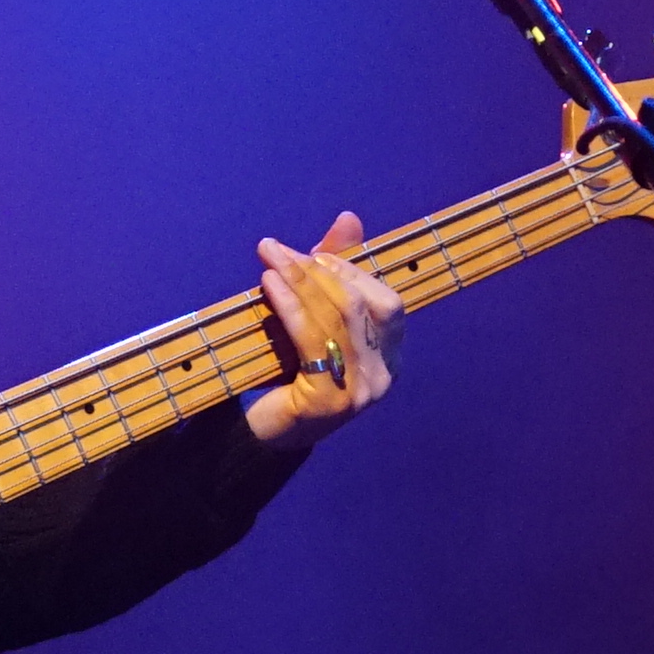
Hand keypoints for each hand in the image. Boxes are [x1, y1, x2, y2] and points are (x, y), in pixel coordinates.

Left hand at [245, 211, 405, 450]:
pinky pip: (312, 340)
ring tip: (270, 256)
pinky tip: (270, 285)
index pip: (388, 304)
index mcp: (390, 359)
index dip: (354, 272)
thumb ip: (333, 273)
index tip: (314, 253)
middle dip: (319, 270)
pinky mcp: (330, 399)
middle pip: (361, 306)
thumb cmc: (289, 375)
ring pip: (337, 318)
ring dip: (299, 280)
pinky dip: (290, 306)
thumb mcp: (314, 320)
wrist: (263, 436)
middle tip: (279, 249)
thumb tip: (348, 217)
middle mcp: (384, 376)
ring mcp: (361, 391)